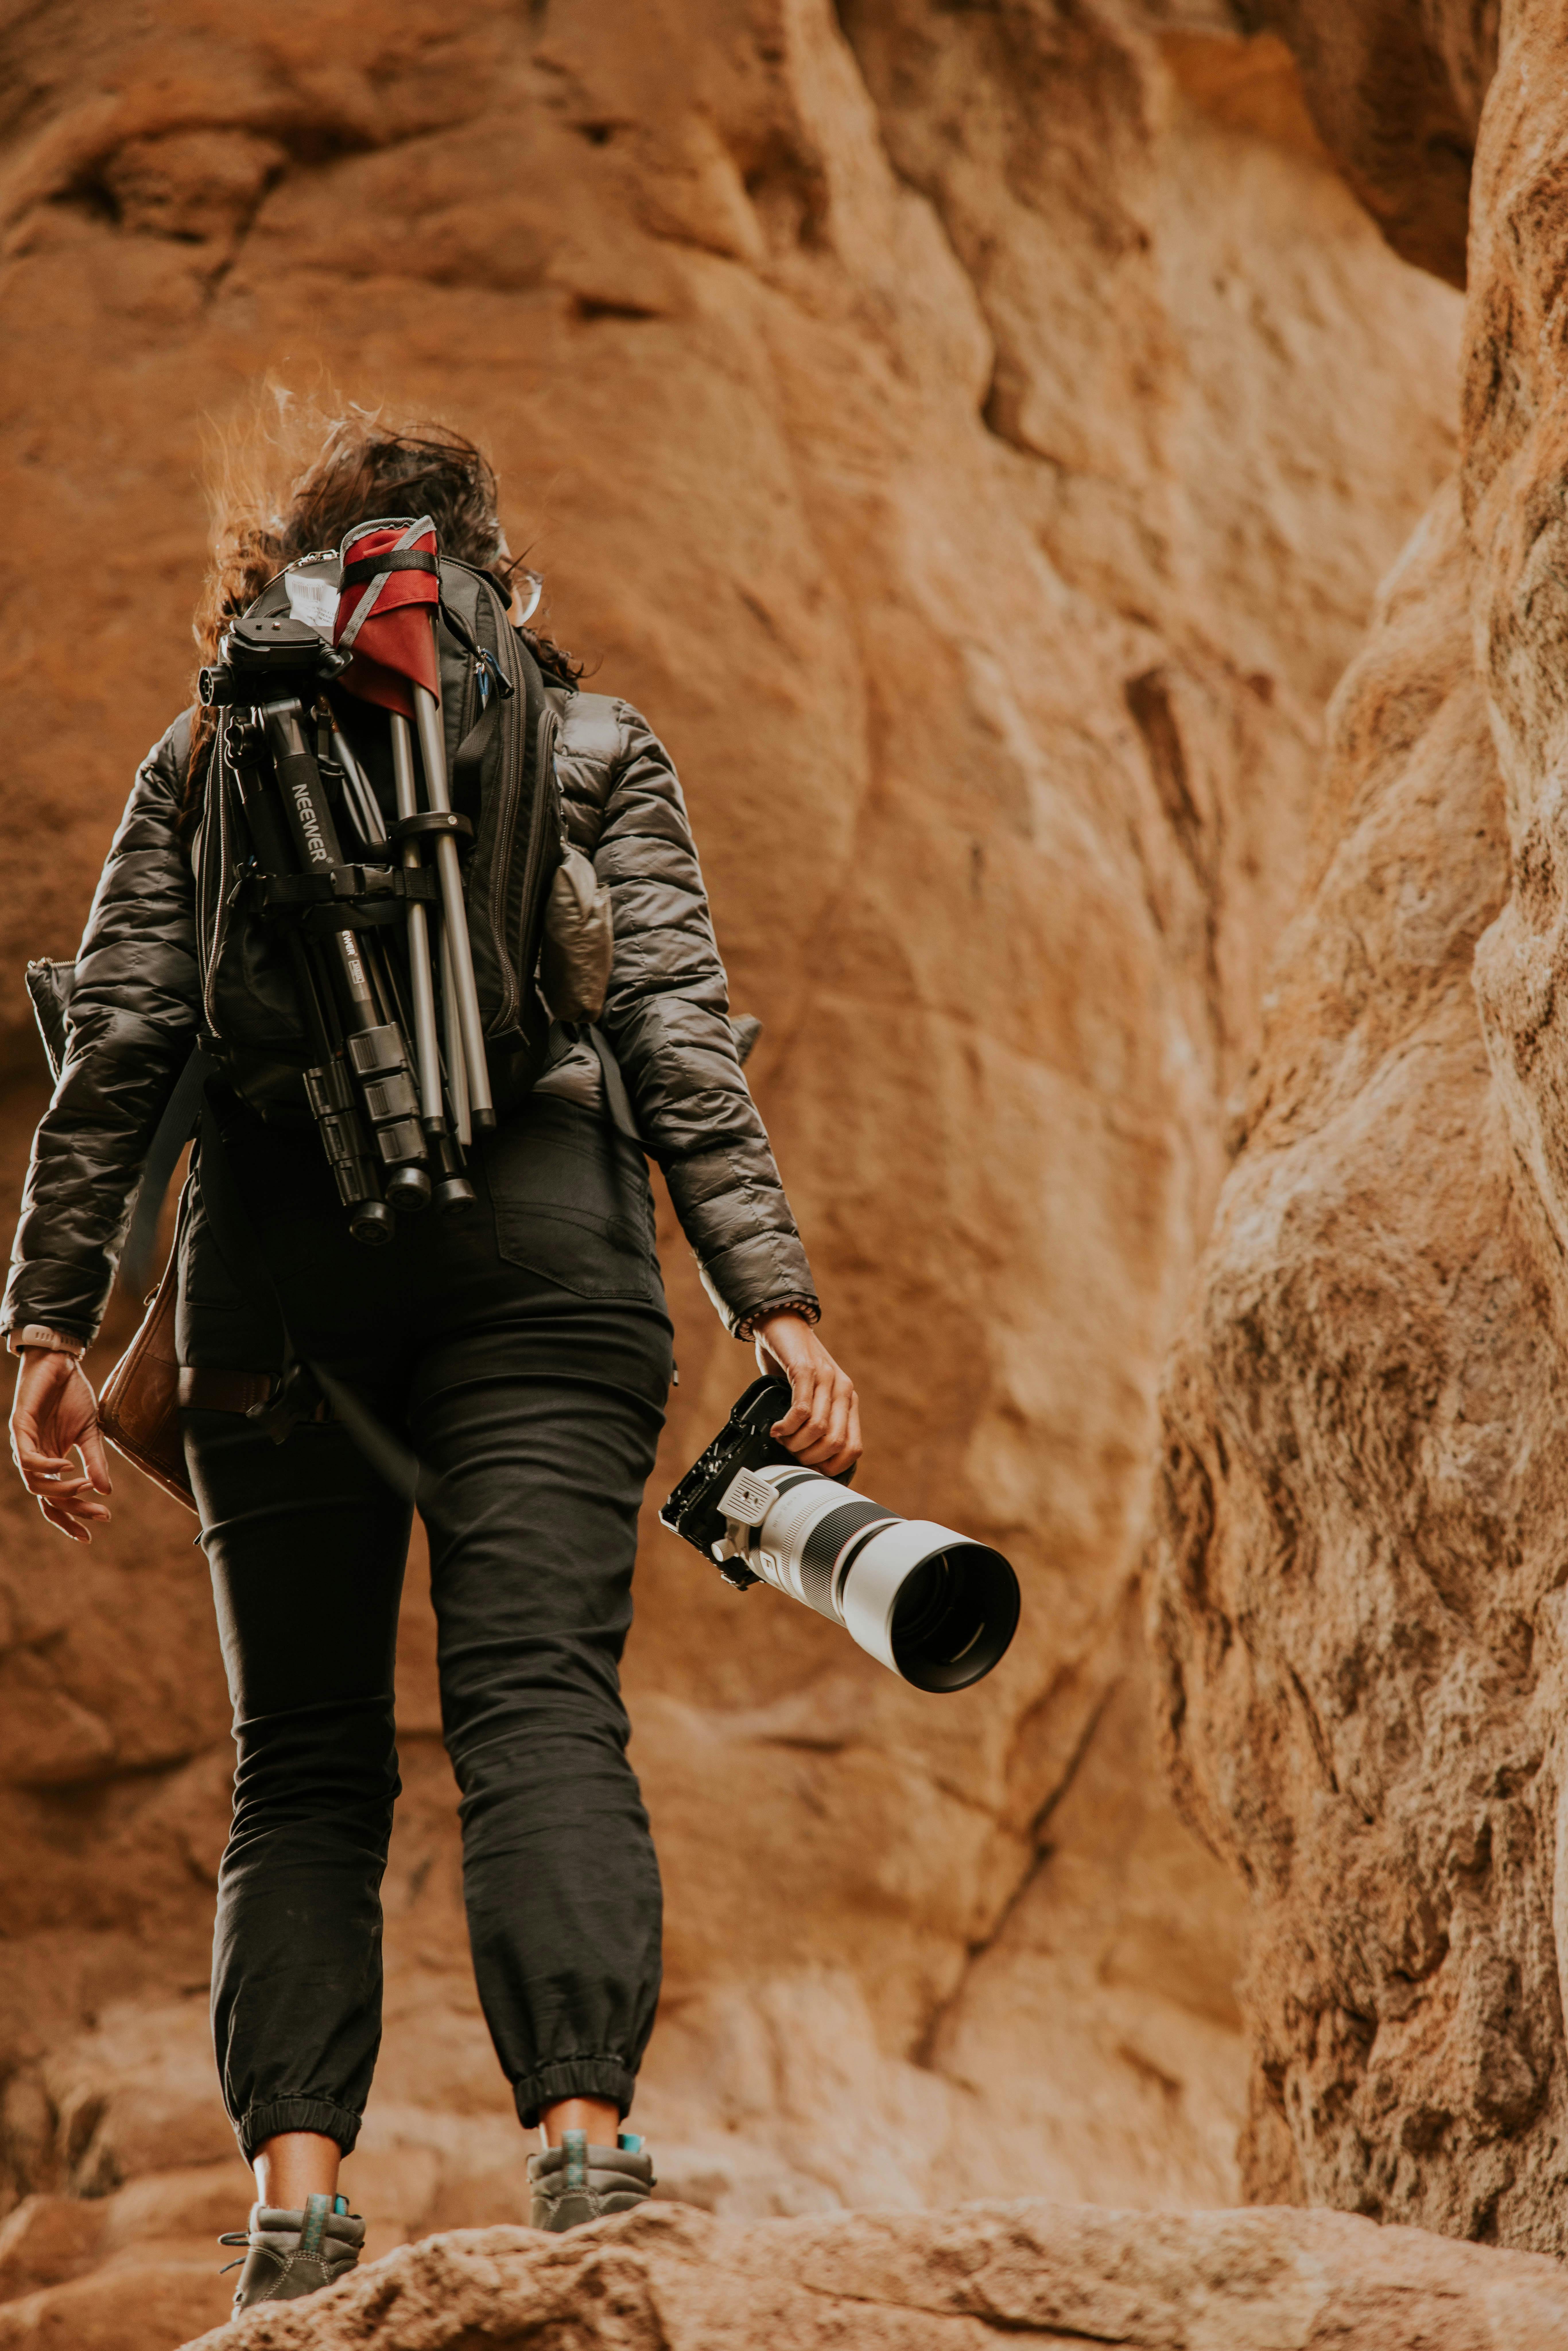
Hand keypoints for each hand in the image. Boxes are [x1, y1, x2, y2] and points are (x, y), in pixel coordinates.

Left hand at [10, 1349, 112, 1541]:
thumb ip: (95, 1462)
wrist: (61, 1363)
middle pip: (46, 1498)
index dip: (71, 1519)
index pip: (55, 1501)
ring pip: (34, 1483)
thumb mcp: (90, 1433)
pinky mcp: (19, 1429)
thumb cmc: (72, 1396)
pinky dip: (48, 1466)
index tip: (94, 1530)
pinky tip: (68, 1465)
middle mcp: (35, 1459)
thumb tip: (107, 1492)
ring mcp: (25, 1445)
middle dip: (72, 1511)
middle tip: (101, 1515)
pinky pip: (28, 1458)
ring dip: (62, 1490)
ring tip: (86, 1487)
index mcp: (51, 1462)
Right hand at [754, 1311, 860, 1476]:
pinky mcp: (807, 1369)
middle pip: (836, 1443)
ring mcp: (827, 1379)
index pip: (853, 1449)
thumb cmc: (792, 1363)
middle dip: (809, 1458)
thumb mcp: (811, 1395)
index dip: (831, 1467)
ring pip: (819, 1429)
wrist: (782, 1323)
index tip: (809, 1468)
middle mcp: (843, 1391)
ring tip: (782, 1439)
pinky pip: (802, 1409)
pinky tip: (777, 1428)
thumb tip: (805, 1459)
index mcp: (847, 1402)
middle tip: (790, 1454)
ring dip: (795, 1443)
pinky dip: (787, 1426)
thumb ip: (815, 1419)